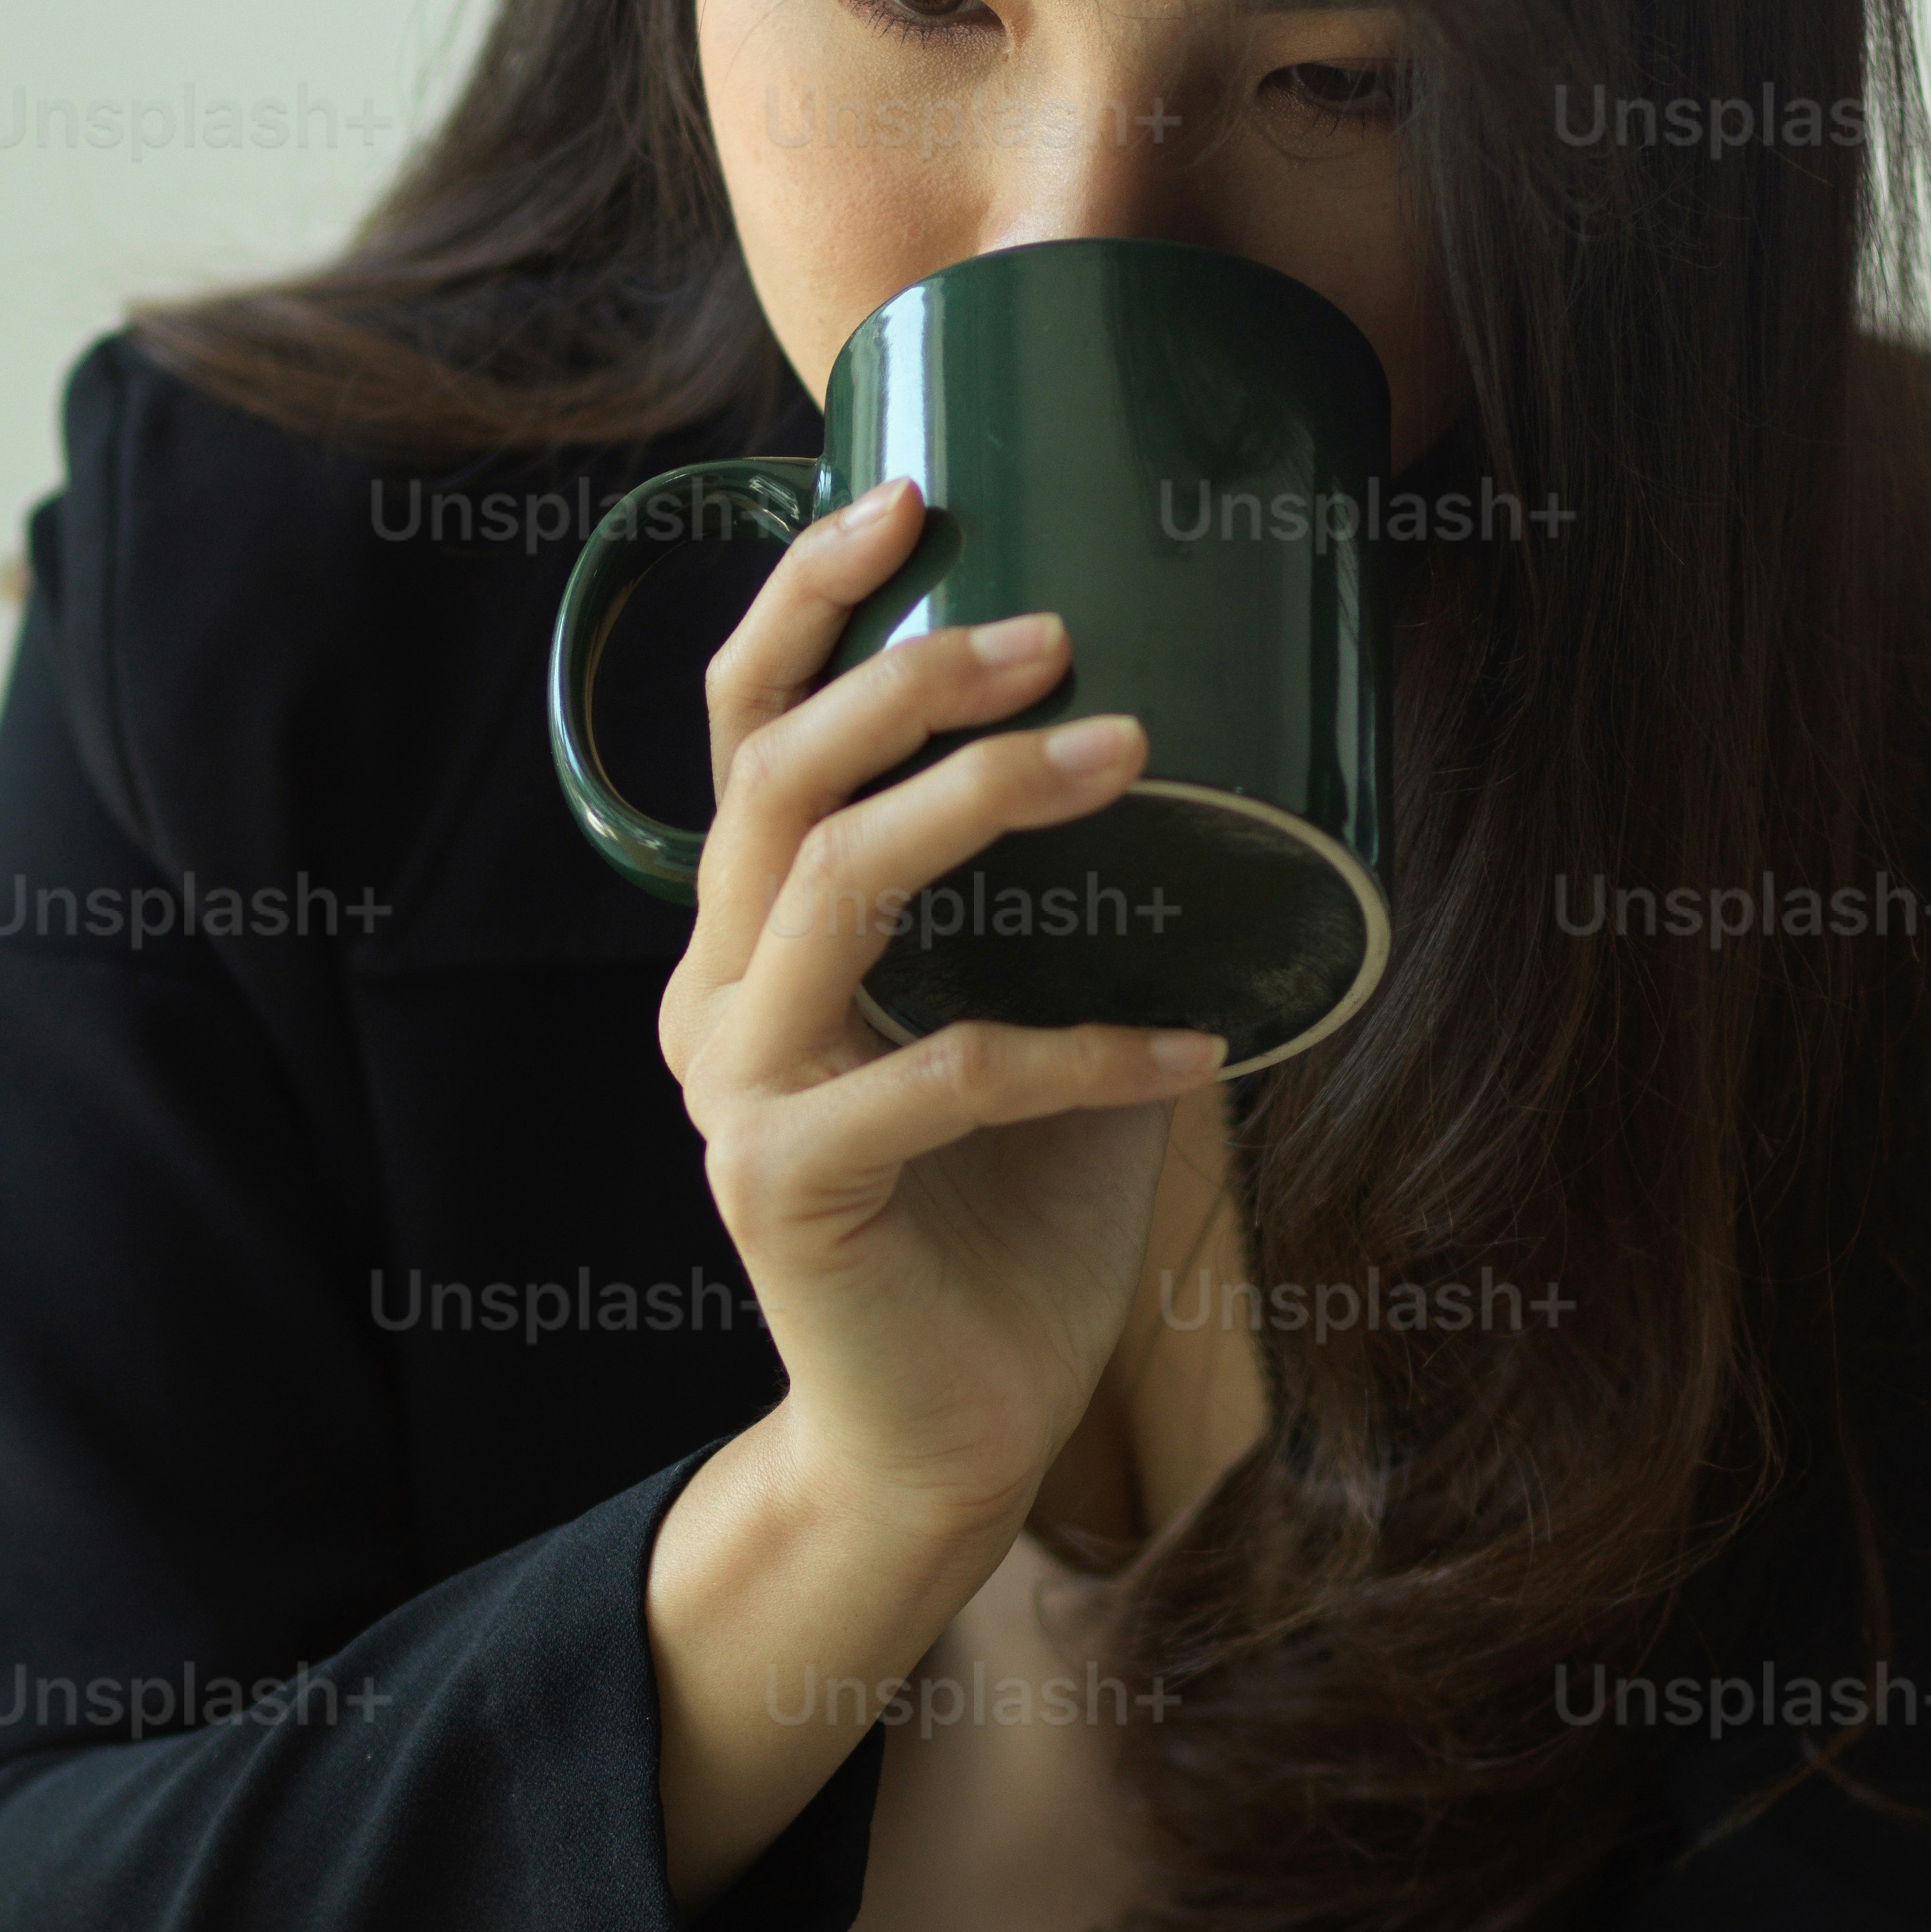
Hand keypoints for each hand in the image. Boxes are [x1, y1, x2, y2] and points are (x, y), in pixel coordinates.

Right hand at [661, 478, 1223, 1554]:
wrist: (952, 1434)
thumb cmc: (1009, 1220)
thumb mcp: (1046, 1015)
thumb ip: (1073, 905)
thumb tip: (1216, 745)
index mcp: (749, 940)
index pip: (742, 732)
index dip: (802, 604)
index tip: (910, 497)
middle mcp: (714, 998)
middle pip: (774, 781)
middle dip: (911, 680)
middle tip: (1056, 633)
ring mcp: (734, 1094)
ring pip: (828, 889)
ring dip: (981, 803)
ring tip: (1128, 751)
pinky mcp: (784, 1189)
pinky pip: (938, 1078)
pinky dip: (1081, 1052)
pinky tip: (1195, 1054)